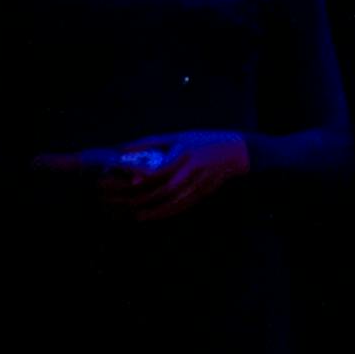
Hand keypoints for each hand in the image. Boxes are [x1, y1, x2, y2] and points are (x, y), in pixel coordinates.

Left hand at [110, 132, 249, 222]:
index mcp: (185, 151)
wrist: (232, 152)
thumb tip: (122, 148)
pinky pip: (184, 206)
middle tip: (132, 205)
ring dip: (158, 211)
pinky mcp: (204, 193)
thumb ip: (150, 143)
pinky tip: (157, 216)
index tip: (132, 183)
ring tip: (141, 216)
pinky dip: (169, 213)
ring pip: (176, 202)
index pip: (164, 167)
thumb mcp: (177, 137)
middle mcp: (194, 168)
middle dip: (149, 199)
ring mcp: (201, 182)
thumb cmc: (199, 142)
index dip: (147, 176)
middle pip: (169, 188)